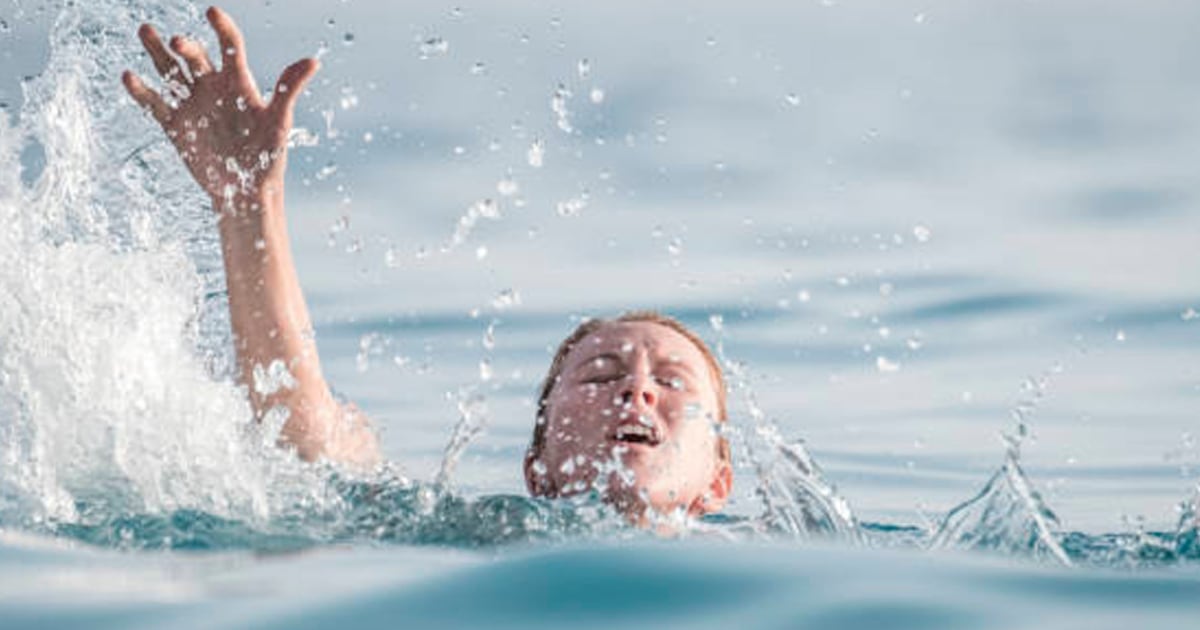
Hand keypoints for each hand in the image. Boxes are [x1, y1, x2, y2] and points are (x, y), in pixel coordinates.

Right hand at [122, 6, 316, 207]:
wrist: (247, 190)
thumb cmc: (269, 156)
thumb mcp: (280, 122)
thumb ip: (289, 90)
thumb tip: (313, 61)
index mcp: (239, 82)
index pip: (230, 46)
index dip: (222, 28)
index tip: (212, 12)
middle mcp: (212, 87)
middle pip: (195, 57)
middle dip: (187, 47)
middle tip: (179, 42)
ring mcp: (191, 104)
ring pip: (169, 71)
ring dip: (157, 52)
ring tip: (146, 31)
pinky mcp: (174, 125)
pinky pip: (154, 104)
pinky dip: (141, 91)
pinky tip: (129, 76)